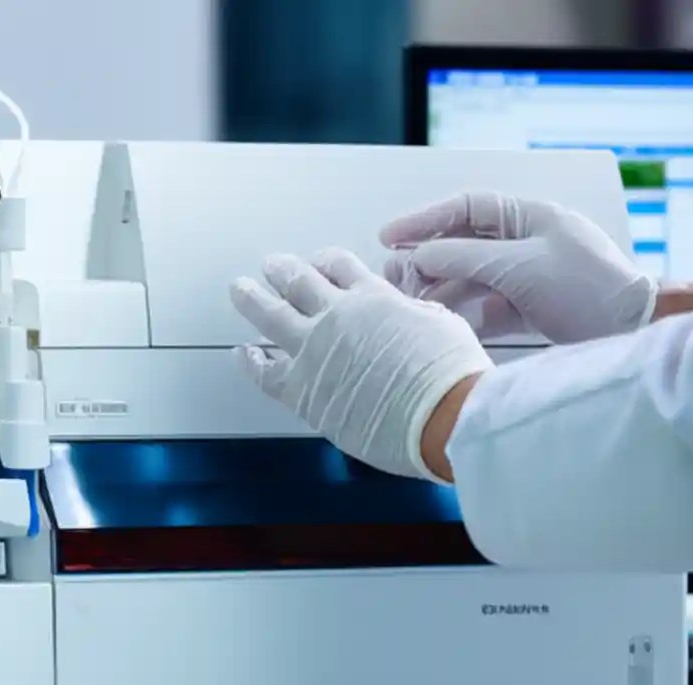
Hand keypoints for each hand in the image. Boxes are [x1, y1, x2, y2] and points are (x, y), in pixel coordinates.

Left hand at [229, 248, 492, 479]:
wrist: (444, 414)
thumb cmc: (453, 376)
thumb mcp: (443, 324)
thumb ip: (416, 316)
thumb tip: (409, 316)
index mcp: (375, 298)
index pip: (341, 267)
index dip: (326, 262)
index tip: (318, 263)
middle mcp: (339, 316)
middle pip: (299, 283)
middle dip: (283, 271)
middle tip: (271, 265)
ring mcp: (315, 350)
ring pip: (271, 315)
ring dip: (252, 298)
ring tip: (239, 289)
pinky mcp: (302, 389)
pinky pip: (266, 371)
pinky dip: (251, 361)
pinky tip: (244, 353)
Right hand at [380, 191, 656, 343]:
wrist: (632, 330)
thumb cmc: (588, 287)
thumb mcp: (520, 266)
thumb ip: (465, 258)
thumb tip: (420, 255)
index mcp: (528, 217)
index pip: (465, 209)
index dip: (424, 220)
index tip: (390, 235)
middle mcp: (524, 242)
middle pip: (462, 244)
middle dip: (427, 260)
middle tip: (396, 276)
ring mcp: (525, 276)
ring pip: (469, 277)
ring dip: (441, 288)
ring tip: (413, 300)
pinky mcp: (528, 308)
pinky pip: (484, 305)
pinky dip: (463, 312)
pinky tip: (444, 319)